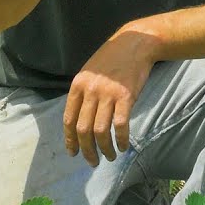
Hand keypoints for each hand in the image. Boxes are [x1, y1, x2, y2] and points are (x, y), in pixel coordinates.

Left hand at [62, 28, 156, 166]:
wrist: (135, 43)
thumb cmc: (113, 57)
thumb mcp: (90, 71)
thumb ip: (84, 92)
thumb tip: (81, 117)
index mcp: (78, 86)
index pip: (69, 119)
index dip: (70, 139)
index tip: (73, 152)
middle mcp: (90, 91)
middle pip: (83, 129)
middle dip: (86, 149)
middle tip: (92, 161)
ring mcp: (108, 94)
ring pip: (100, 130)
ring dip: (104, 148)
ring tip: (109, 156)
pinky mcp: (126, 97)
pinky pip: (120, 125)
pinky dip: (121, 139)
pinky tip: (123, 146)